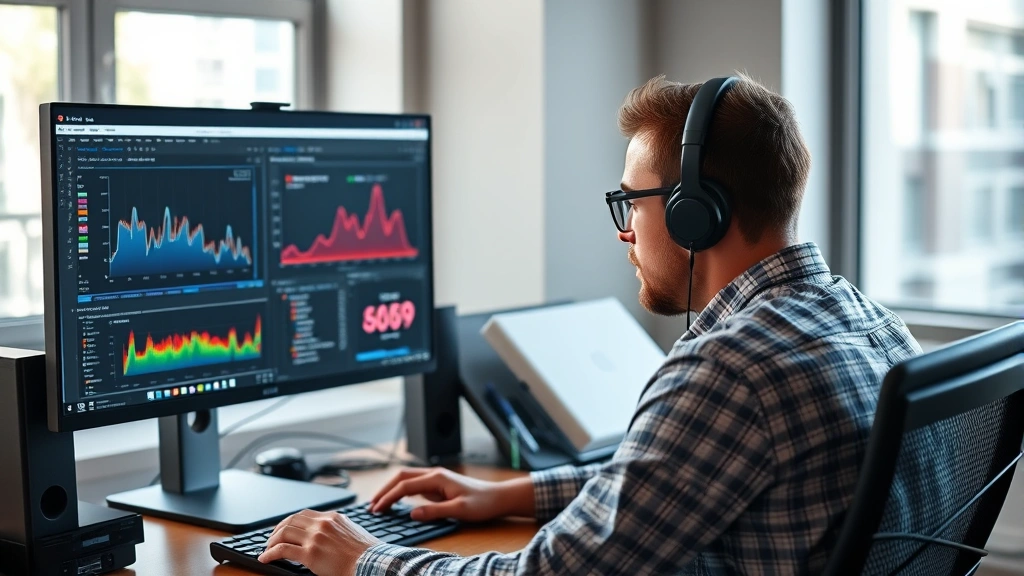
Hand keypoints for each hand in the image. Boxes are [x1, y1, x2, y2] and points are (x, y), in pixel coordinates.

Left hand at [258, 509, 379, 575]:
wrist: (372, 563)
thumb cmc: (365, 553)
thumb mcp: (352, 532)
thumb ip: (337, 529)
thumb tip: (326, 535)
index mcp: (332, 517)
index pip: (303, 514)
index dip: (289, 521)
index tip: (283, 529)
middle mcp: (322, 524)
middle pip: (290, 520)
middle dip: (277, 530)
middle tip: (271, 540)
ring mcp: (315, 538)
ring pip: (284, 532)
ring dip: (272, 541)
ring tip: (267, 549)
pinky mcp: (310, 554)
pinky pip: (283, 550)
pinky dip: (270, 553)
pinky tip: (265, 558)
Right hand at [369, 467, 534, 520]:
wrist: (498, 498)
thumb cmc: (482, 503)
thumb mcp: (459, 510)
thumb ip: (435, 511)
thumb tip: (412, 513)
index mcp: (437, 477)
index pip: (405, 486)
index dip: (388, 497)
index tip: (377, 509)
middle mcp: (434, 474)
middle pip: (401, 477)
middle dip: (384, 489)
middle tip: (371, 505)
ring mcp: (436, 479)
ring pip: (406, 479)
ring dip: (391, 489)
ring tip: (378, 503)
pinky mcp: (438, 485)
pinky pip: (414, 485)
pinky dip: (401, 492)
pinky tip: (396, 501)